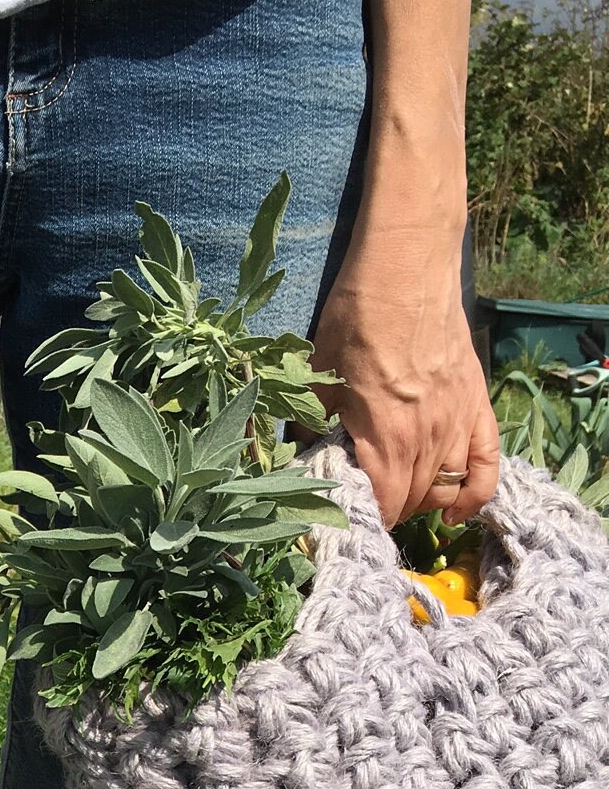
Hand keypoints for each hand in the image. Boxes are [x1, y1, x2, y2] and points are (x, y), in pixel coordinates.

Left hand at [311, 225, 498, 528]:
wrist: (407, 270)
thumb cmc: (356, 319)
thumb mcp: (318, 377)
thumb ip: (313, 428)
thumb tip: (302, 464)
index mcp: (386, 434)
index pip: (382, 502)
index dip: (364, 517)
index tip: (345, 518)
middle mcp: (427, 436)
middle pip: (411, 500)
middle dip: (385, 512)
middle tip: (363, 507)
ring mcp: (457, 421)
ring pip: (445, 486)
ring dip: (420, 501)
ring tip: (397, 498)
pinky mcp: (476, 405)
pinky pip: (486, 464)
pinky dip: (474, 495)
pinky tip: (455, 512)